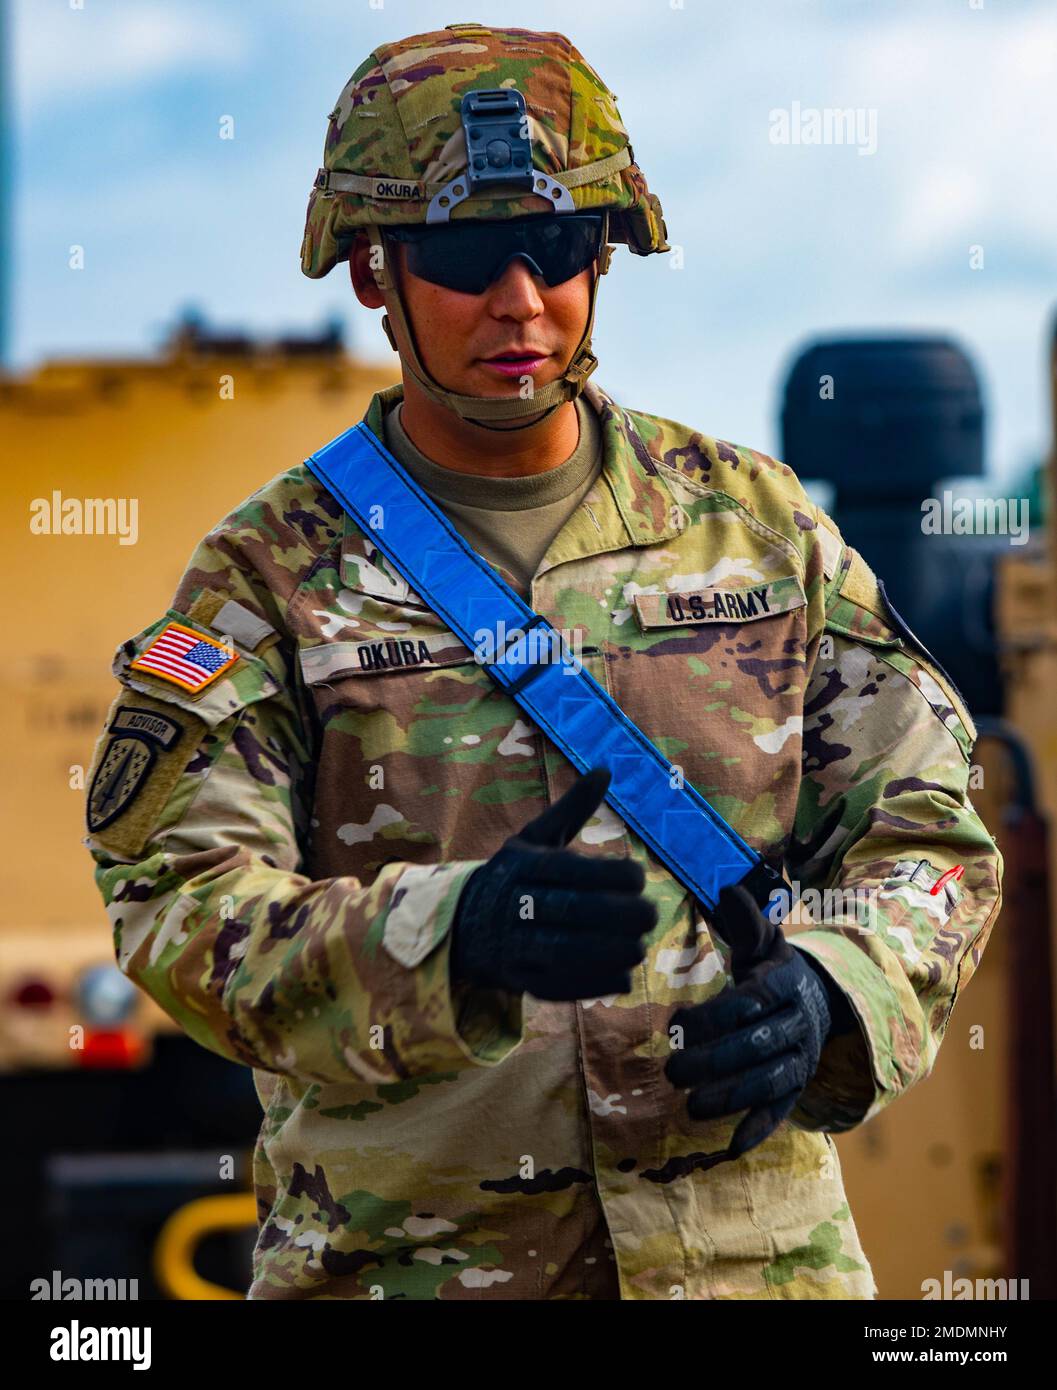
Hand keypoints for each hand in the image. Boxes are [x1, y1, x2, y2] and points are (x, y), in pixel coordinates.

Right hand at [450, 768, 655, 1000]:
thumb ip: (572, 809)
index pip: (571, 870)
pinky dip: (594, 983)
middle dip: (621, 915)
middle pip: (572, 912)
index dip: (612, 875)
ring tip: (640, 947)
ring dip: (611, 952)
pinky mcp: (519, 979)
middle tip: (651, 915)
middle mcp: (513, 905)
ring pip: (566, 952)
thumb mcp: (534, 839)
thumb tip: (606, 768)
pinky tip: (623, 976)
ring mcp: (513, 946)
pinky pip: (559, 986)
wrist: (461, 926)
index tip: (639, 877)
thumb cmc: (513, 877)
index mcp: (520, 866)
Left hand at [664, 882, 844, 1160]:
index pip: (749, 1003)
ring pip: (769, 1082)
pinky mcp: (798, 1086)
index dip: (713, 1016)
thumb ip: (744, 922)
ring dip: (730, 1098)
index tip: (676, 1021)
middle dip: (713, 1062)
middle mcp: (798, 1024)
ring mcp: (801, 1058)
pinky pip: (783, 1110)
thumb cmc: (771, 970)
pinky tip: (732, 1147)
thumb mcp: (761, 943)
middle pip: (756, 1046)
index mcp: (784, 985)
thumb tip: (726, 888)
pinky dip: (760, 1129)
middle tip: (671, 1072)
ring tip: (690, 1107)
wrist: (819, 1001)